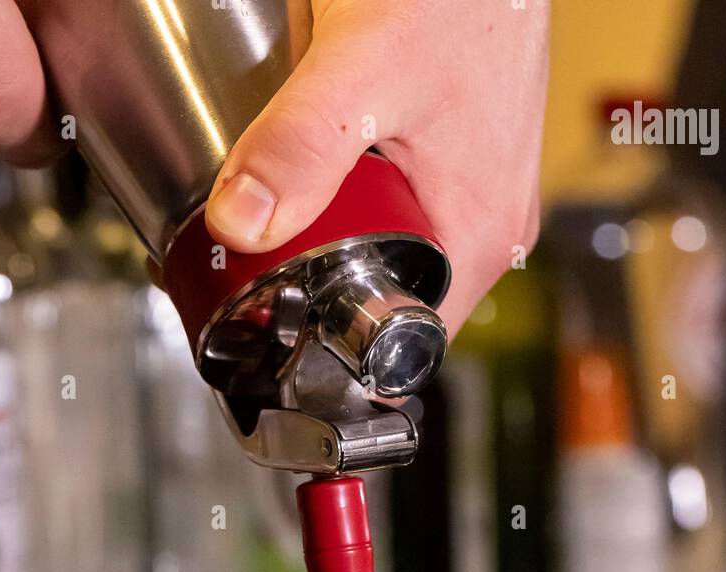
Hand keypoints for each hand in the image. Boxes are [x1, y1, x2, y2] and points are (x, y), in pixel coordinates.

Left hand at [205, 0, 548, 335]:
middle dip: (315, 290)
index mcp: (475, 236)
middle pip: (382, 297)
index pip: (400, 347)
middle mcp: (484, 222)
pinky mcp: (456, 149)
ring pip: (383, 246)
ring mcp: (473, 186)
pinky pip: (393, 197)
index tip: (272, 337)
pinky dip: (346, 190)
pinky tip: (309, 161)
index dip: (334, 351)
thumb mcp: (365, 67)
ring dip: (326, 237)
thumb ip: (299, 145)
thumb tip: (241, 224)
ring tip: (266, 215)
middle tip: (245, 268)